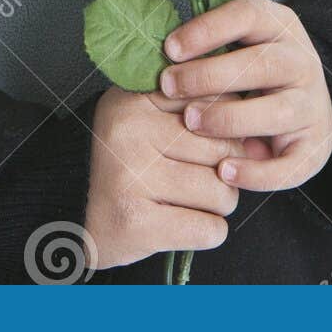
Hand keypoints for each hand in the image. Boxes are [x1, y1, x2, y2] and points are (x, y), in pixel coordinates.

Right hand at [81, 83, 268, 271]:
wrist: (67, 210)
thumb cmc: (122, 162)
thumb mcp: (148, 119)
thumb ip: (200, 114)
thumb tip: (264, 141)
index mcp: (136, 98)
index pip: (214, 103)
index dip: (223, 130)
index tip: (209, 143)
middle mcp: (131, 132)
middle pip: (224, 149)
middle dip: (224, 171)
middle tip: (196, 178)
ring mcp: (132, 177)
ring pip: (222, 191)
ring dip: (216, 204)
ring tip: (189, 202)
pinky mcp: (136, 223)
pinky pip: (208, 229)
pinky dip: (206, 232)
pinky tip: (182, 224)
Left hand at [158, 0, 331, 193]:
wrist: (303, 110)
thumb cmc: (250, 75)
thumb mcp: (236, 48)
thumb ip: (206, 47)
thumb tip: (153, 52)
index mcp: (280, 27)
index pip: (249, 15)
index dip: (208, 29)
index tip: (169, 48)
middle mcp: (302, 62)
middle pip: (262, 63)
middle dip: (210, 76)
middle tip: (169, 86)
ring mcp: (312, 104)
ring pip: (277, 110)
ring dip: (229, 118)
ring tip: (190, 122)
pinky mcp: (315, 147)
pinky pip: (289, 164)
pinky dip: (256, 172)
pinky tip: (223, 171)